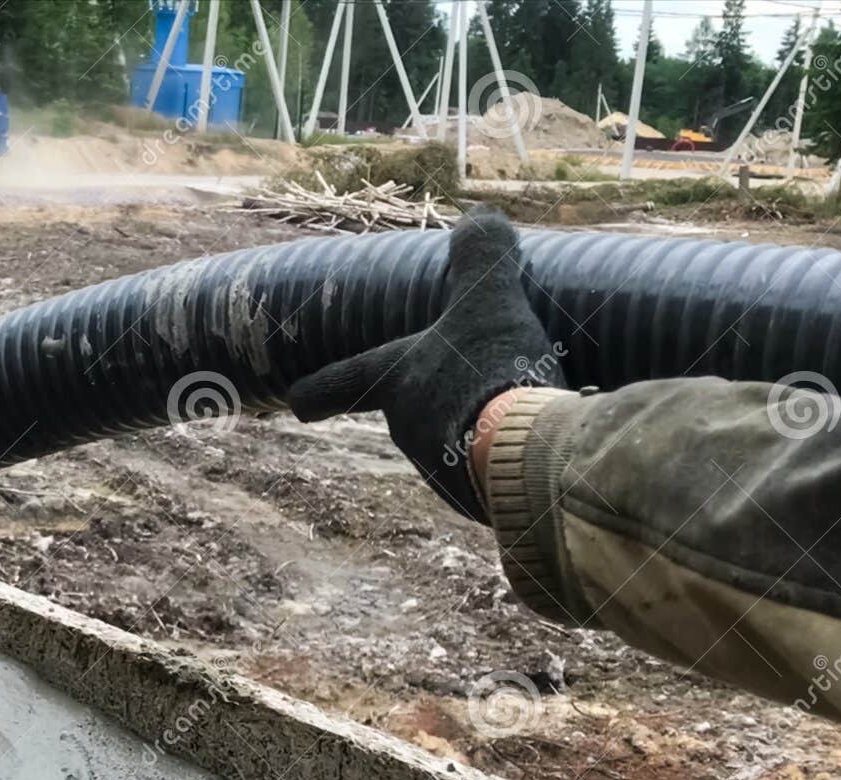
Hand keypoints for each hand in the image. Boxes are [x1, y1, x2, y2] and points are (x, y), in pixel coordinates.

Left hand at [284, 207, 562, 521]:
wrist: (527, 452)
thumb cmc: (492, 370)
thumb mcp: (488, 299)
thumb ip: (481, 256)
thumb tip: (481, 216)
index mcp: (396, 385)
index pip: (340, 385)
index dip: (318, 389)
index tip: (295, 402)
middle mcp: (410, 433)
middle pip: (419, 412)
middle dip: (445, 401)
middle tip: (482, 383)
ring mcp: (443, 473)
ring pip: (458, 446)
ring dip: (482, 431)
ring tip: (528, 410)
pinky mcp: (482, 502)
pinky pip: (492, 474)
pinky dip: (512, 458)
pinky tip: (544, 444)